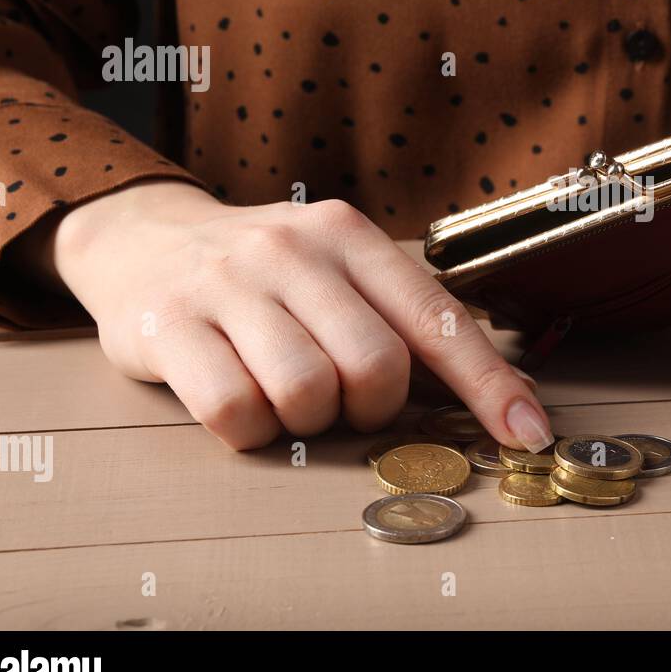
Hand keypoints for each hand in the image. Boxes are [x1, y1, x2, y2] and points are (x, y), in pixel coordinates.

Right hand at [28, 179, 552, 450]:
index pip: (437, 320)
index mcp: (351, 236)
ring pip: (305, 394)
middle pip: (375, 367)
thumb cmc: (266, 275)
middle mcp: (293, 250)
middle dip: (370, 407)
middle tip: (342, 399)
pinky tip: (242, 403)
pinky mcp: (168, 324)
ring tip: (285, 393)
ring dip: (306, 421)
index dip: (489, 385)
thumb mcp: (340, 273)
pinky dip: (249, 431)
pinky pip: (233, 412)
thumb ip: (408, 324)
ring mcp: (227, 283)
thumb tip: (511, 398)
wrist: (143, 237)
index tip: (528, 435)